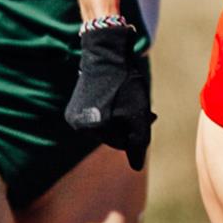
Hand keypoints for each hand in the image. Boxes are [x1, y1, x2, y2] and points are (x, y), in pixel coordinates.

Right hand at [66, 24, 152, 170]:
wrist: (107, 54)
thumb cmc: (125, 83)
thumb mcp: (138, 113)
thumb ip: (139, 142)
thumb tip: (137, 168)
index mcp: (93, 128)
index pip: (122, 143)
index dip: (138, 131)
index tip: (149, 115)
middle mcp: (78, 125)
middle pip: (112, 136)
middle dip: (130, 124)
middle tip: (146, 110)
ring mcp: (73, 117)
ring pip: (105, 127)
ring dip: (120, 118)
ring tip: (131, 102)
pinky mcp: (73, 108)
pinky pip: (96, 118)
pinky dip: (109, 112)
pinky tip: (117, 99)